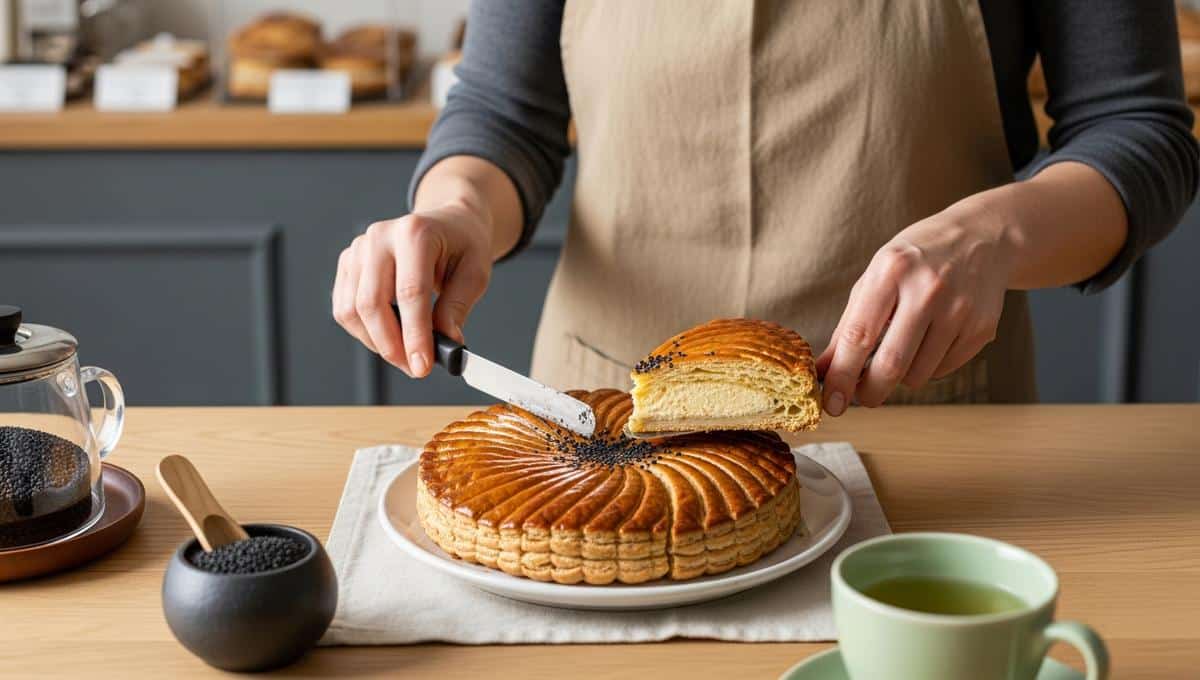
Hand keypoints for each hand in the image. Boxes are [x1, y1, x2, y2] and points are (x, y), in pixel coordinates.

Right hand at [332, 201, 492, 377]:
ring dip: (376, 343)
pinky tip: (388, 337)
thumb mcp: (475, 272)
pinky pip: (344, 308)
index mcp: (415, 233)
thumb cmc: (462, 245)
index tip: (422, 366)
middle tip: (414, 368)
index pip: (410, 292)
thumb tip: (445, 342)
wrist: (447, 223)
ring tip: (405, 354)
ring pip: (352, 310)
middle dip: (392, 346)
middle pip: (372, 303)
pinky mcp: (347, 263)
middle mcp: (380, 237)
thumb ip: (457, 307)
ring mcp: (358, 249)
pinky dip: (364, 332)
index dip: (415, 335)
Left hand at [816, 203, 1014, 415]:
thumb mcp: (876, 277)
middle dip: (870, 393)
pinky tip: (931, 339)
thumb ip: (849, 325)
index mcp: (891, 271)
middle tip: (862, 398)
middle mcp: (928, 290)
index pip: (858, 336)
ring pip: (918, 375)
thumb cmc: (916, 260)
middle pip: (891, 364)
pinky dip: (928, 367)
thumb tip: (825, 371)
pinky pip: (943, 369)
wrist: (982, 238)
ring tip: (902, 347)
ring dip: (900, 377)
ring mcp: (960, 310)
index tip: (829, 403)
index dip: (840, 376)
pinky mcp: (982, 328)